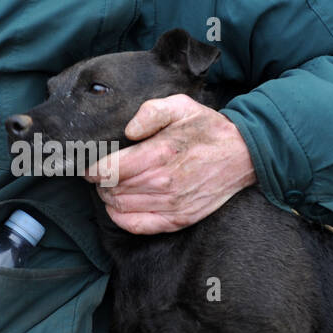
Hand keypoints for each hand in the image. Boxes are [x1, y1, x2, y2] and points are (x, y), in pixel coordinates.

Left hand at [85, 95, 256, 233]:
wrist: (242, 154)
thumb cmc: (207, 128)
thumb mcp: (180, 106)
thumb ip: (150, 112)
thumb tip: (128, 131)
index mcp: (160, 154)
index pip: (111, 169)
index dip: (94, 168)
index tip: (91, 164)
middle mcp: (164, 182)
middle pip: (112, 189)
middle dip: (100, 182)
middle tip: (100, 174)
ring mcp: (172, 204)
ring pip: (121, 207)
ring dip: (109, 198)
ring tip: (110, 187)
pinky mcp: (179, 219)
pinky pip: (138, 226)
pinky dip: (121, 219)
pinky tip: (118, 208)